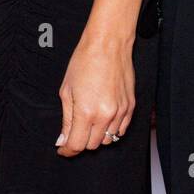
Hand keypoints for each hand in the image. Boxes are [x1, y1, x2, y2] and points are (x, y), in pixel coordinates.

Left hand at [55, 32, 135, 157]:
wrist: (108, 44)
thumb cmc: (84, 61)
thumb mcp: (66, 90)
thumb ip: (66, 119)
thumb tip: (63, 140)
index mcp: (86, 111)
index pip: (77, 145)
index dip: (67, 150)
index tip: (63, 148)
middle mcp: (105, 115)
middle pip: (92, 145)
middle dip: (81, 141)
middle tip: (75, 130)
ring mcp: (120, 111)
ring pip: (108, 140)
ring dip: (97, 136)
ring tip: (90, 121)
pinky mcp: (130, 106)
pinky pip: (121, 130)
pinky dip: (112, 129)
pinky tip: (104, 118)